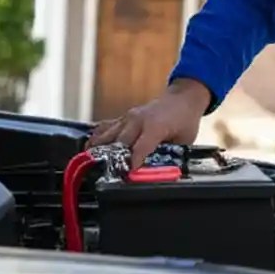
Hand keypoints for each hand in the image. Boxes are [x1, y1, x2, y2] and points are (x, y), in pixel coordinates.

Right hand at [86, 78, 212, 164]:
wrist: (182, 98)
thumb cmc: (184, 120)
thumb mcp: (184, 141)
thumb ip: (170, 155)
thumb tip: (156, 172)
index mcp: (155, 125)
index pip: (139, 148)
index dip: (132, 163)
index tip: (126, 176)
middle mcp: (138, 120)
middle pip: (119, 142)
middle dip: (112, 159)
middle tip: (105, 175)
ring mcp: (128, 117)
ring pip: (107, 134)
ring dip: (98, 149)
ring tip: (89, 164)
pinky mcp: (124, 117)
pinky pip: (105, 127)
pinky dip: (97, 138)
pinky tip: (90, 149)